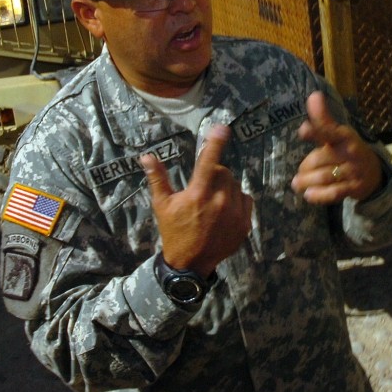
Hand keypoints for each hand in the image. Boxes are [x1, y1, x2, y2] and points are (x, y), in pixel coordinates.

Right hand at [142, 125, 252, 275]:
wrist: (191, 263)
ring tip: (212, 203)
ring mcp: (235, 213)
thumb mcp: (162, 205)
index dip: (215, 143)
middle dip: (213, 174)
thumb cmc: (174, 231)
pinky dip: (236, 200)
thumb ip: (158, 179)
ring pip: (234, 185)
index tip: (222, 128)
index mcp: (198, 194)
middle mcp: (219, 201)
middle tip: (201, 189)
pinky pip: (245, 199)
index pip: (208, 162)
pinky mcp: (245, 223)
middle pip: (223, 172)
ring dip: (225, 187)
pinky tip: (224, 211)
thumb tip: (147, 156)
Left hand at [290, 91, 382, 202]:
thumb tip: (313, 95)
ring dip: (308, 181)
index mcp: (345, 136)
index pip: (330, 131)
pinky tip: (309, 195)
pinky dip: (320, 195)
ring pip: (326, 176)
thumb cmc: (349, 150)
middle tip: (299, 173)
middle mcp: (350, 152)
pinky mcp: (355, 188)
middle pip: (321, 159)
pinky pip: (335, 192)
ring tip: (297, 184)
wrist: (375, 174)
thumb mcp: (338, 134)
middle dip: (306, 166)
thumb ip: (323, 119)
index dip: (316, 130)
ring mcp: (354, 171)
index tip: (302, 130)